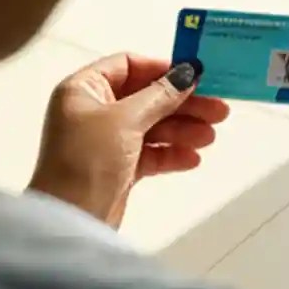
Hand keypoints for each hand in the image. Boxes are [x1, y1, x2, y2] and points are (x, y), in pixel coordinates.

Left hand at [29, 54, 228, 226]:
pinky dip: (170, 154)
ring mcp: (106, 141)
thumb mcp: (125, 120)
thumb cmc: (88, 159)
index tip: (197, 76)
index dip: (163, 69)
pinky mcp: (118, 168)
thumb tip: (189, 72)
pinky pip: (150, 153)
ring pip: (152, 127)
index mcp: (83, 89)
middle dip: (182, 105)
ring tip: (210, 138)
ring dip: (182, 130)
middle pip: (146, 97)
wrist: (70, 223)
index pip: (128, 65)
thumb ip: (160, 95)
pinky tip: (193, 159)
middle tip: (219, 111)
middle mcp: (93, 110)